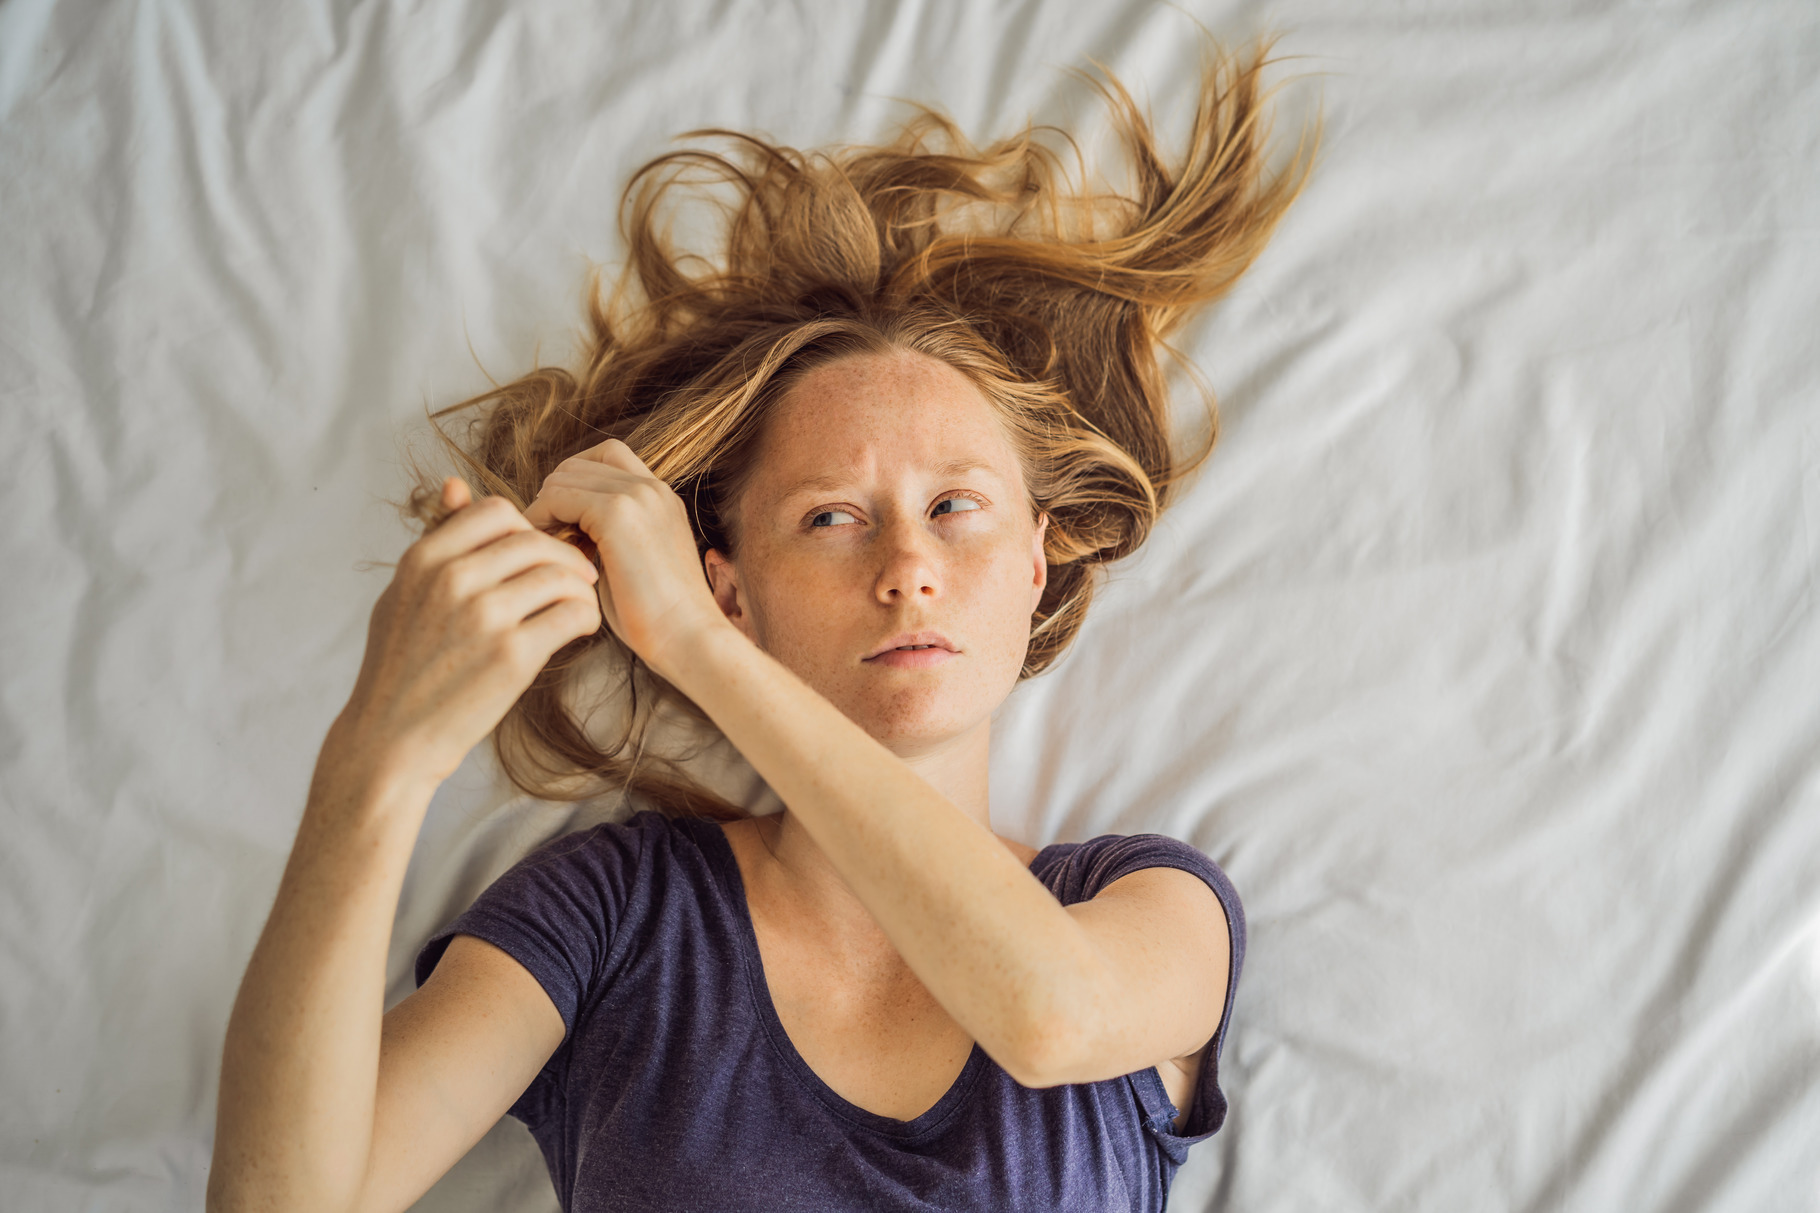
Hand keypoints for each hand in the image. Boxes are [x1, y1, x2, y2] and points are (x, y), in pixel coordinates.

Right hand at [331, 477, 603, 786]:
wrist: (391, 738)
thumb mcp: (404, 592)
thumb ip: (435, 538)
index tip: (538, 550)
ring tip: (579, 602)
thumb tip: (457, 483)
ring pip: (560, 574)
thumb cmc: (401, 665)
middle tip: (578, 575)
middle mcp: (452, 580)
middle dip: (564, 554)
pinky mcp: (512, 656)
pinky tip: (580, 628)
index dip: (527, 526)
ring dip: (580, 586)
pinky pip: (571, 615)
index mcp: (424, 559)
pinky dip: (585, 617)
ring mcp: (482, 616)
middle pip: (534, 540)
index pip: (495, 510)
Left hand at [523, 437, 730, 681]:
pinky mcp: (618, 513)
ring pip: (564, 475)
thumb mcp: (636, 562)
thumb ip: (610, 536)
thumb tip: (569, 530)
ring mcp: (638, 495)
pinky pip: (558, 496)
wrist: (689, 639)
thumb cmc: (658, 618)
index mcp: (662, 497)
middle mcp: (653, 487)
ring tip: (541, 545)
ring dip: (544, 507)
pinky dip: (541, 518)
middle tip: (543, 535)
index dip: (575, 482)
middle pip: (579, 463)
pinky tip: (543, 550)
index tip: (562, 521)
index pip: (606, 456)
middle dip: (553, 494)